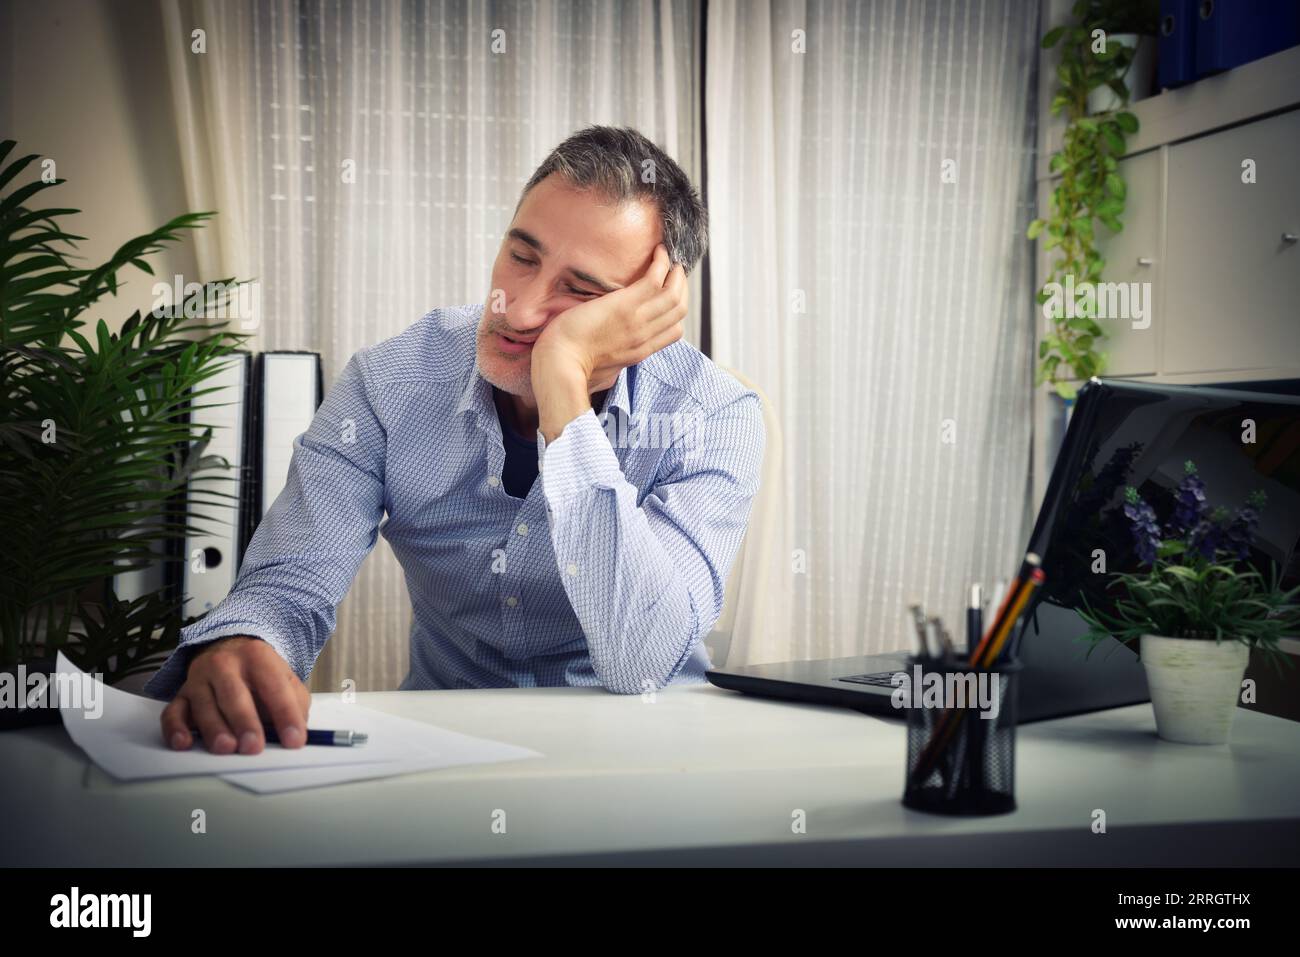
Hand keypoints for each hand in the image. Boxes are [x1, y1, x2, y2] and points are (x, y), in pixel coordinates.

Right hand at [160, 636, 310, 754]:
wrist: (228, 647)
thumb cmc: (260, 673)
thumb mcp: (285, 679)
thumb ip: (295, 704)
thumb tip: (297, 733)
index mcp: (258, 657)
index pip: (274, 687)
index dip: (285, 715)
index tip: (293, 741)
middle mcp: (225, 664)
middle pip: (234, 694)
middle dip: (244, 722)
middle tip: (253, 747)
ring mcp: (200, 678)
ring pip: (204, 705)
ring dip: (214, 728)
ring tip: (226, 748)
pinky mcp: (181, 694)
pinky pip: (173, 712)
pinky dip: (175, 729)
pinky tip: (183, 744)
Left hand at [530, 244, 686, 438]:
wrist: (559, 364)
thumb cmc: (570, 367)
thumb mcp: (601, 369)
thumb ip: (611, 360)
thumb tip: (608, 361)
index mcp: (640, 352)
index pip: (674, 332)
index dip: (676, 310)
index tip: (669, 293)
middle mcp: (644, 336)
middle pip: (679, 310)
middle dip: (681, 287)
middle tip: (673, 270)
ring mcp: (637, 320)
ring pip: (673, 294)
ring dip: (675, 272)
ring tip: (667, 256)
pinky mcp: (625, 305)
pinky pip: (654, 279)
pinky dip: (661, 262)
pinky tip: (657, 251)